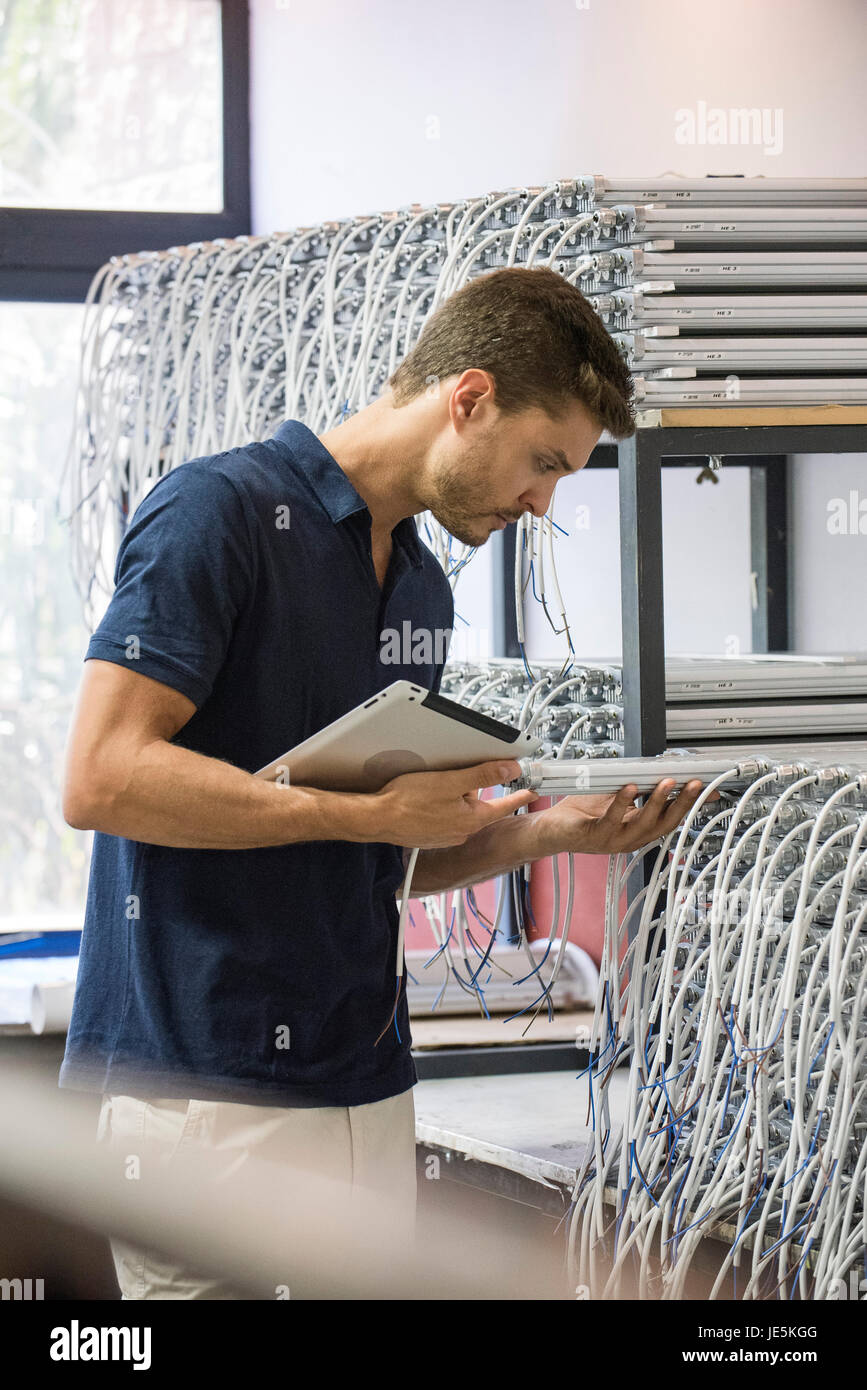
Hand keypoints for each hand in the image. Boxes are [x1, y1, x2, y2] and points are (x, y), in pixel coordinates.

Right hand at [373, 760, 537, 848]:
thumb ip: (483, 775)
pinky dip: (438, 805)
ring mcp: (446, 835)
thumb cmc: (408, 801)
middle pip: (479, 803)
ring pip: (460, 808)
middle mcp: (462, 831)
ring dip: (451, 796)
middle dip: (470, 788)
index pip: (506, 805)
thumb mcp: (450, 781)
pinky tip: (422, 799)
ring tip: (429, 788)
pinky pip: (444, 815)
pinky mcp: (432, 834)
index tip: (534, 790)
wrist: (377, 818)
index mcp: (472, 818)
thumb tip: (510, 770)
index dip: (522, 794)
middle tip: (451, 776)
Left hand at [534, 778, 710, 855]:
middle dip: (682, 803)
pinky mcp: (593, 836)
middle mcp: (629, 838)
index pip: (671, 818)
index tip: (709, 791)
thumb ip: (636, 786)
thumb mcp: (615, 797)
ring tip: (667, 783)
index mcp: (638, 830)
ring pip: (642, 824)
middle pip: (664, 823)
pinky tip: (629, 788)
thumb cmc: (581, 814)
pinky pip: (611, 820)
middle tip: (696, 784)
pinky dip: (622, 802)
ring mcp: (612, 839)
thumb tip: (657, 769)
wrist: (549, 831)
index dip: (691, 805)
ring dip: (656, 802)